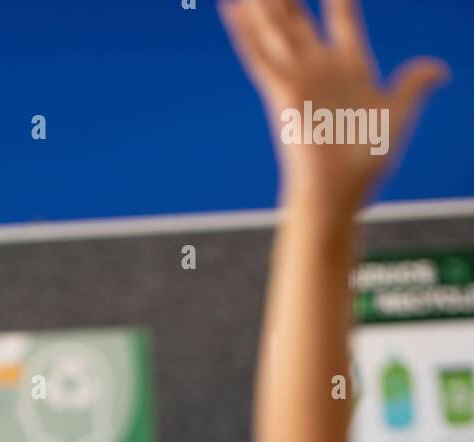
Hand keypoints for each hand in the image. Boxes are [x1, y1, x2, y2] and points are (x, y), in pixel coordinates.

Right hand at [220, 0, 447, 210]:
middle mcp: (321, 67)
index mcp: (350, 66)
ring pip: (277, 28)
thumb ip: (412, 84)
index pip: (342, 17)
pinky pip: (259, 55)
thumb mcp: (396, 115)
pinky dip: (245, 31)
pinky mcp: (281, 91)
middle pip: (299, 18)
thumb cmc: (365, 163)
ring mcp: (299, 77)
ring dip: (263, 5)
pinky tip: (233, 8)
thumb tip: (440, 70)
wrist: (338, 192)